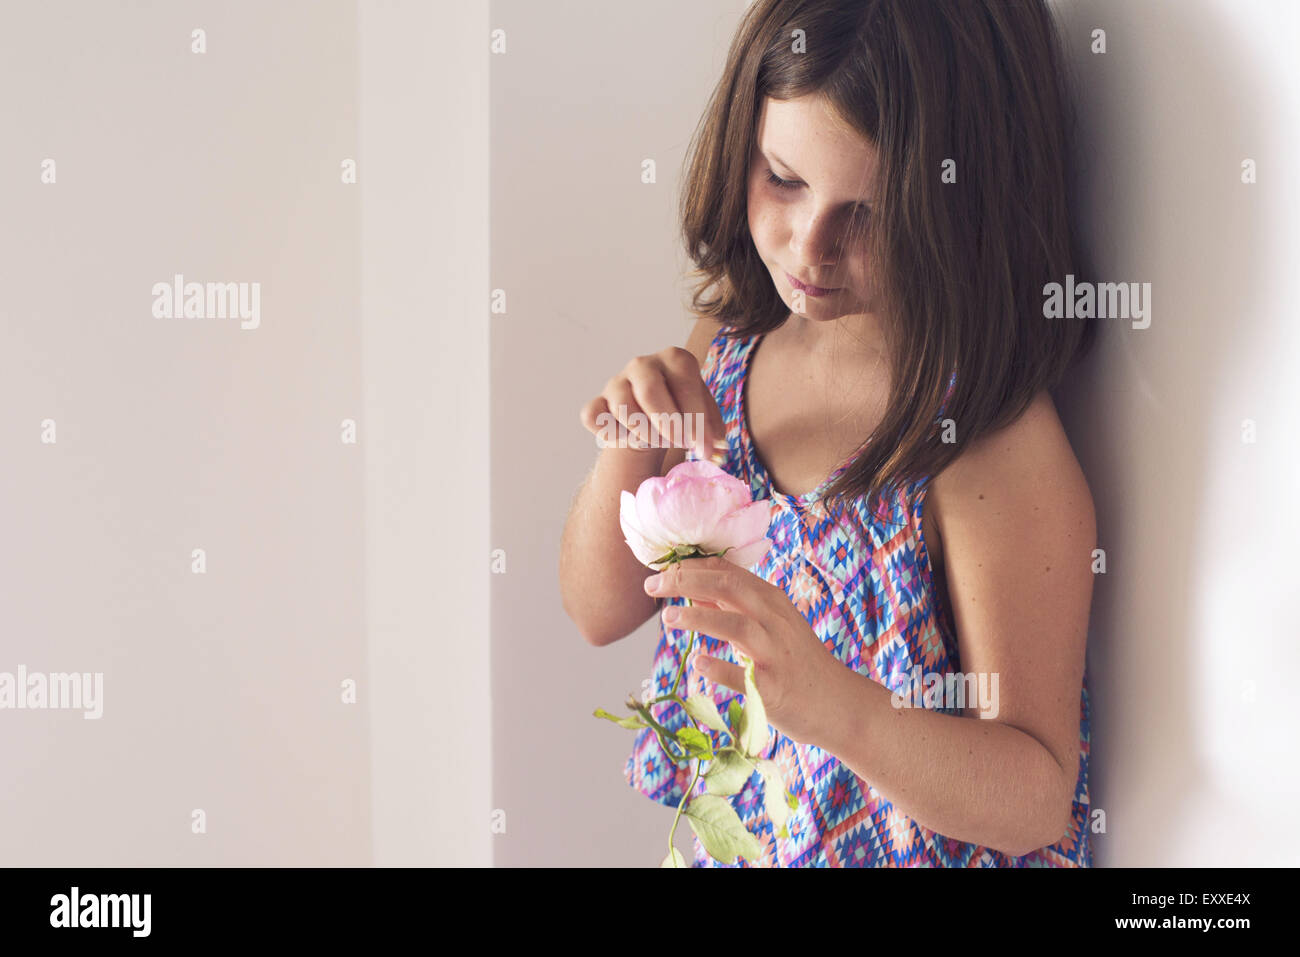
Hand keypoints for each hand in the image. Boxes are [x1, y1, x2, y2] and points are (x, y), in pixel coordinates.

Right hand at [578, 347, 725, 461]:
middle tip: (681, 444)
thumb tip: (717, 449)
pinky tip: (628, 438)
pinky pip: (594, 417)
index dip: (696, 417)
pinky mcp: (597, 403)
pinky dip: (611, 433)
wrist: (650, 421)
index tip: (705, 447)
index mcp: (674, 359)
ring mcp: (616, 382)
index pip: (685, 381)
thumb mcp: (703, 415)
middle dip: (669, 424)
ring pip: (623, 408)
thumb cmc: (681, 413)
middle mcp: (642, 364)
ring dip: (645, 434)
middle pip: (650, 390)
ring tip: (658, 441)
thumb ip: (713, 431)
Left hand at [645, 555, 840, 745]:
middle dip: (686, 582)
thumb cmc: (797, 662)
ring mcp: (776, 653)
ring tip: (668, 618)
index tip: (660, 571)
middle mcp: (774, 620)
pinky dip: (719, 668)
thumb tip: (692, 592)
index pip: (727, 572)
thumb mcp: (770, 625)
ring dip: (699, 618)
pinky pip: (744, 676)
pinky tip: (699, 663)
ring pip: (736, 625)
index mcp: (771, 600)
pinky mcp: (774, 688)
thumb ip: (734, 608)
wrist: (839, 704)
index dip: (690, 568)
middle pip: (728, 588)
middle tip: (652, 586)